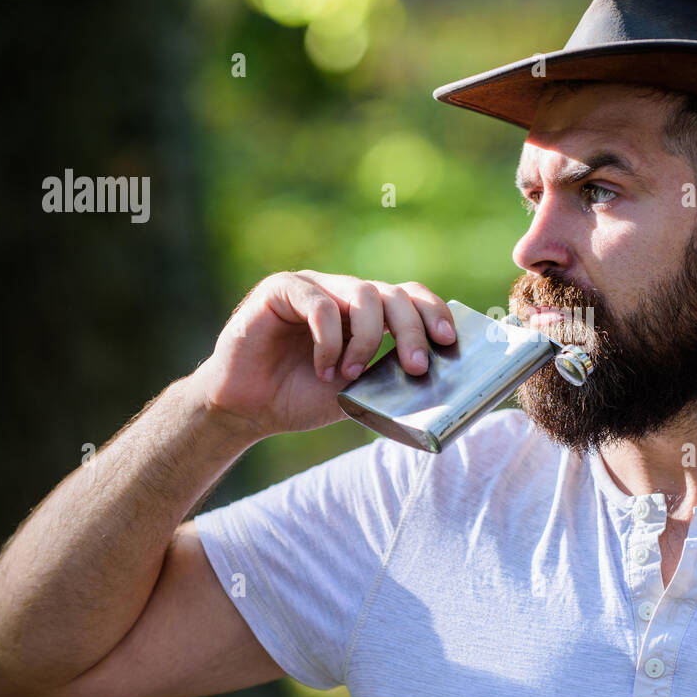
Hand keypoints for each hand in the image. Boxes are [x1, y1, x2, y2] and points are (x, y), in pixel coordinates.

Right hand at [186, 271, 456, 439]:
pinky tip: (323, 368)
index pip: (409, 296)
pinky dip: (330, 339)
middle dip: (413, 330)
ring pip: (362, 294)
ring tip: (352, 375)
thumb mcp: (357, 394)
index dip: (433, 312)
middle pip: (393, 294)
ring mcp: (313, 287)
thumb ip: (387, 379)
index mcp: (365, 313)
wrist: (247, 409)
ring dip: (367, 339)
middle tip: (416, 366)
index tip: (448, 341)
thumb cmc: (300, 398)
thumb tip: (435, 382)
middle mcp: (343, 293)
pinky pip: (320, 304)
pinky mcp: (281, 289)